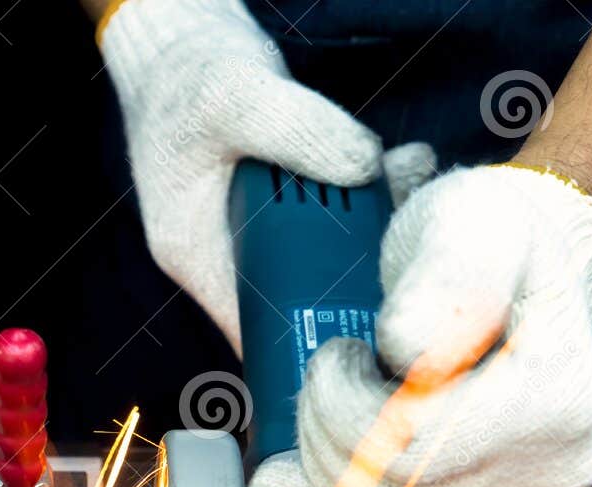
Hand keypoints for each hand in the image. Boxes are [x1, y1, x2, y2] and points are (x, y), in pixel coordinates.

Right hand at [99, 0, 382, 352]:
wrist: (180, 36)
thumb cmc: (187, 71)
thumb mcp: (235, 96)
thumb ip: (299, 131)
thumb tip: (366, 169)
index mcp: (198, 255)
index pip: (255, 331)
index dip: (309, 345)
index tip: (369, 340)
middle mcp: (227, 254)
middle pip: (300, 299)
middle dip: (360, 279)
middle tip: (410, 252)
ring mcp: (258, 229)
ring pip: (327, 256)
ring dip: (377, 229)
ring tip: (412, 187)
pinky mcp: (285, 201)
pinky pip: (336, 214)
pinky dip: (372, 193)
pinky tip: (402, 165)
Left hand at [247, 164, 591, 486]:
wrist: (525, 275)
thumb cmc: (488, 242)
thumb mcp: (467, 223)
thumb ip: (444, 275)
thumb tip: (406, 350)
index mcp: (556, 392)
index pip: (414, 445)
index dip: (342, 406)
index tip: (339, 354)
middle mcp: (557, 468)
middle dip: (323, 444)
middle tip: (320, 384)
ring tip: (301, 435)